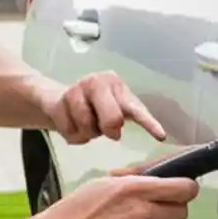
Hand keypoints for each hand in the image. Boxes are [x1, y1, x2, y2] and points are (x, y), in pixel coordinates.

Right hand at [38, 175, 199, 218]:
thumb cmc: (74, 211)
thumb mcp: (102, 183)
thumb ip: (132, 178)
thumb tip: (154, 174)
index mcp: (135, 189)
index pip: (184, 188)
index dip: (187, 188)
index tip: (182, 187)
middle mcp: (143, 213)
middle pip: (182, 210)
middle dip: (173, 206)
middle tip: (159, 204)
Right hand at [41, 71, 166, 143]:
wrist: (56, 100)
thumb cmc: (93, 106)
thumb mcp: (114, 108)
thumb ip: (127, 116)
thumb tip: (145, 133)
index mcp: (116, 85)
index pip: (136, 109)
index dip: (149, 123)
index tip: (160, 136)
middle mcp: (98, 82)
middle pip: (112, 119)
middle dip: (109, 130)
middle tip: (108, 132)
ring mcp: (77, 89)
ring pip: (88, 126)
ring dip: (88, 132)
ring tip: (87, 124)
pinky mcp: (59, 100)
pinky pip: (70, 130)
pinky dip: (73, 135)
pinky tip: (72, 125)